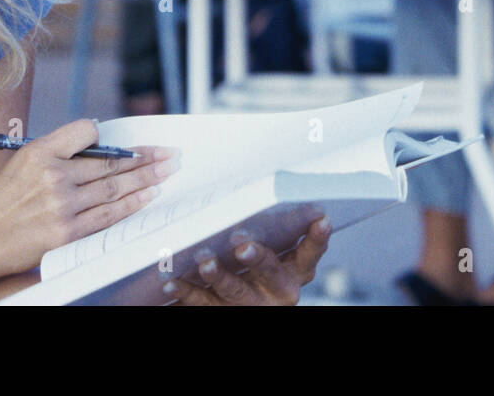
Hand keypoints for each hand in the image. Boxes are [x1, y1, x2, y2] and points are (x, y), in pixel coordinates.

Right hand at [0, 119, 176, 279]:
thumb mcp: (22, 160)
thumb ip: (57, 152)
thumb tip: (98, 148)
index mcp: (41, 151)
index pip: (88, 131)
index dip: (107, 136)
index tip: (125, 143)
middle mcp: (53, 175)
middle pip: (110, 162)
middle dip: (145, 156)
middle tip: (169, 153)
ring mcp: (62, 205)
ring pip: (115, 187)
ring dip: (147, 178)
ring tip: (167, 170)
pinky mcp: (67, 232)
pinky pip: (108, 214)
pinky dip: (132, 204)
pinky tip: (149, 196)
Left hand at [160, 217, 331, 305]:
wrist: (247, 306)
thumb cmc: (261, 265)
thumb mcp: (276, 251)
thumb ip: (275, 227)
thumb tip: (261, 179)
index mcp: (296, 269)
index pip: (311, 253)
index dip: (317, 238)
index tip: (321, 219)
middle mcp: (279, 289)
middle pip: (271, 272)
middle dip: (257, 259)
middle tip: (242, 244)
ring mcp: (253, 304)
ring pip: (236, 291)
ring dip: (219, 276)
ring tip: (205, 262)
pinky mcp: (225, 314)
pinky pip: (203, 304)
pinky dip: (187, 292)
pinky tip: (172, 281)